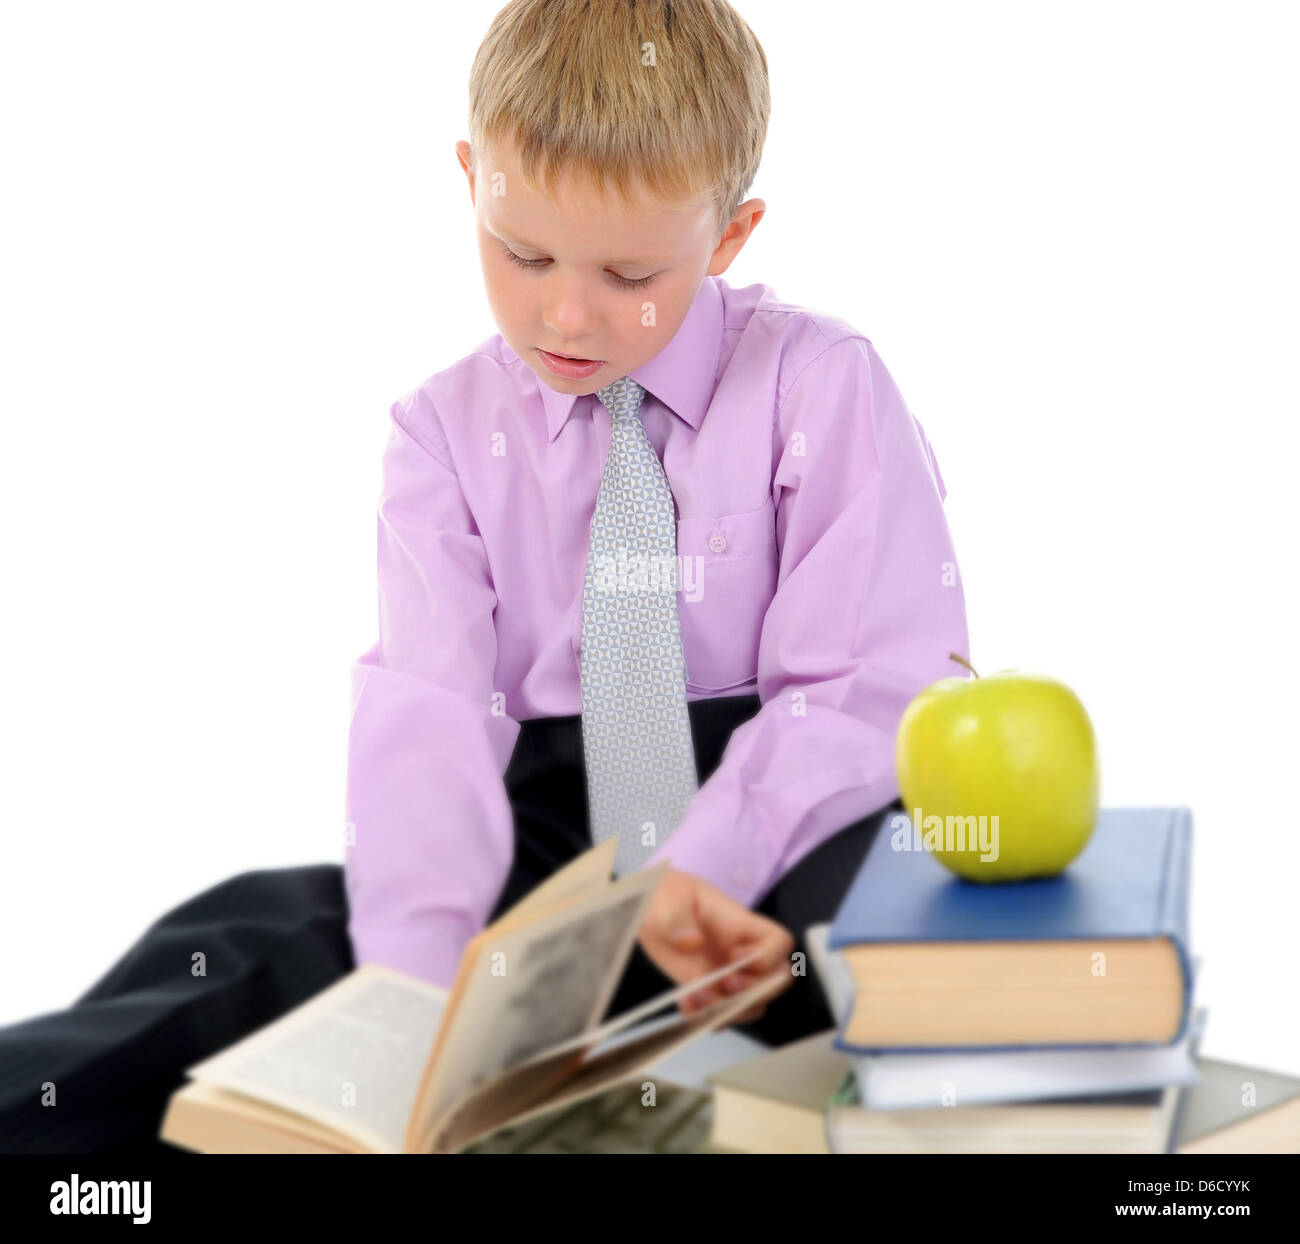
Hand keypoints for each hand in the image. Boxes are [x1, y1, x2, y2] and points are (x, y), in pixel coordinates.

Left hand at [637, 867, 795, 1023]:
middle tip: (722, 985)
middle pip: (776, 979)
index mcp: (737, 923)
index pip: (778, 942)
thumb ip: (676, 919)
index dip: (768, 957)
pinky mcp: (706, 987)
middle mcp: (738, 950)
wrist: (648, 906)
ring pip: (753, 1003)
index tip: (736, 957)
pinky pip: (721, 1013)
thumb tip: (690, 942)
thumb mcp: (665, 899)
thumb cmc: (664, 892)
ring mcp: (725, 971)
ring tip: (697, 1000)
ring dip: (730, 1011)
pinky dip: (707, 1018)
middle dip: (755, 992)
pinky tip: (686, 1007)